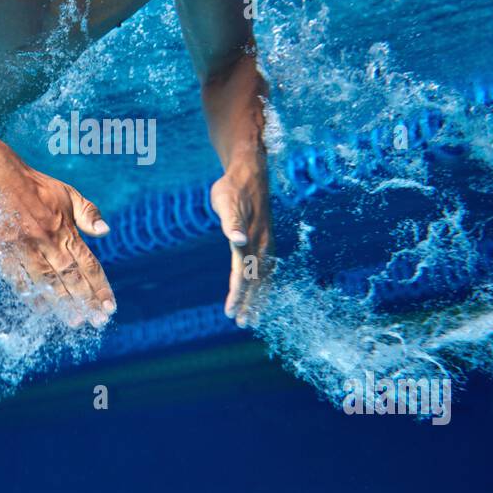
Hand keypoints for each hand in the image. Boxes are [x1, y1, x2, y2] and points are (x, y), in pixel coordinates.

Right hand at [0, 145, 116, 328]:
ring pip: (47, 281)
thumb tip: (106, 232)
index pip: (89, 264)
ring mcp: (25, 247)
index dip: (100, 287)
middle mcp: (48, 241)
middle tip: (98, 321)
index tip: (110, 307)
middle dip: (86, 301)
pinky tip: (41, 309)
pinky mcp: (2, 250)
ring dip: (62, 303)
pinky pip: (18, 277)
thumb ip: (89, 213)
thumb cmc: (33, 185)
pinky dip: (30, 294)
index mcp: (65, 229)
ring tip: (74, 321)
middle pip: (71, 277)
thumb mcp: (68, 193)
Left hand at [210, 149, 274, 328]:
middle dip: (249, 303)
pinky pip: (266, 267)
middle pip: (255, 280)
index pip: (243, 274)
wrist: (250, 169)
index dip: (237, 294)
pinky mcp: (266, 238)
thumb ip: (231, 222)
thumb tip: (237, 240)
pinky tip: (260, 290)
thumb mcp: (226, 201)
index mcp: (250, 238)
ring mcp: (265, 241)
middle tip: (241, 323)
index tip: (230, 312)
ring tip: (251, 315)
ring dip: (257, 297)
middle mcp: (261, 243)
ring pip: (263, 276)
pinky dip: (263, 283)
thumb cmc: (233, 186)